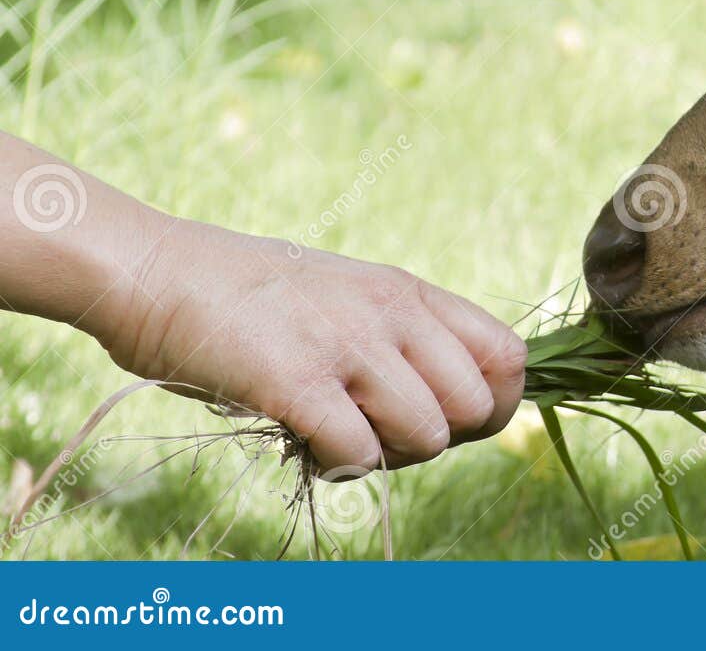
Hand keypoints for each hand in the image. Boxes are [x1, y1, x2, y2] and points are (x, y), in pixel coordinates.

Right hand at [88, 217, 526, 476]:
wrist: (160, 273)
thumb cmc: (257, 298)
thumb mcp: (354, 295)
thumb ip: (408, 337)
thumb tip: (464, 404)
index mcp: (411, 293)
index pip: (509, 356)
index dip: (495, 404)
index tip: (452, 419)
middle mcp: (392, 313)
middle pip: (477, 407)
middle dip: (440, 438)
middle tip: (383, 432)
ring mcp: (347, 344)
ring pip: (428, 435)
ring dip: (390, 457)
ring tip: (342, 437)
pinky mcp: (296, 380)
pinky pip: (359, 452)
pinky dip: (339, 467)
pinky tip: (308, 446)